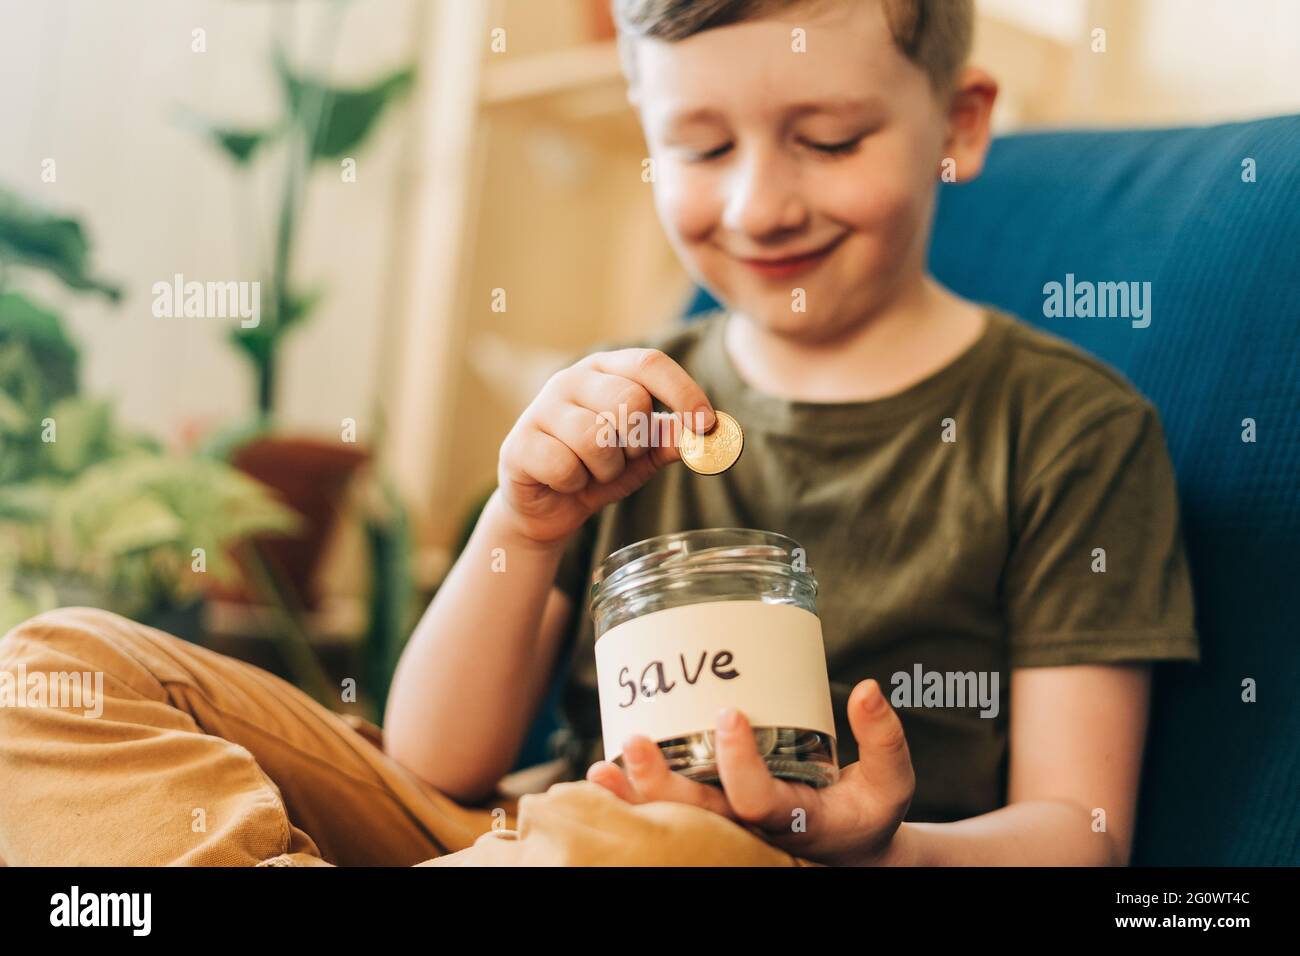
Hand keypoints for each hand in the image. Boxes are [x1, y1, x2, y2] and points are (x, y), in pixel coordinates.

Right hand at [497, 348, 714, 544]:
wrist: (548, 507)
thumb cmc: (598, 469)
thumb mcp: (644, 455)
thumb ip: (672, 439)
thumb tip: (710, 430)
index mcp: (606, 370)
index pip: (650, 363)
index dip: (684, 392)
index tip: (707, 424)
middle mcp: (571, 379)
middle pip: (628, 400)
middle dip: (637, 442)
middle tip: (623, 457)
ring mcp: (540, 408)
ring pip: (597, 438)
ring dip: (606, 469)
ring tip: (593, 472)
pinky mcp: (518, 444)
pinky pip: (565, 467)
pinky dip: (575, 484)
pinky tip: (565, 482)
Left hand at [586, 679, 915, 865]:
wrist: (848, 851)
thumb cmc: (866, 811)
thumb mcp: (890, 782)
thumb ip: (883, 739)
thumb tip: (866, 689)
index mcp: (796, 822)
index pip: (758, 800)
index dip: (740, 762)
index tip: (730, 713)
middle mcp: (753, 833)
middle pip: (700, 818)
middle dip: (664, 785)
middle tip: (640, 742)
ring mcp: (727, 830)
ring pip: (674, 822)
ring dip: (635, 796)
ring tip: (602, 767)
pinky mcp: (710, 821)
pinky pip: (663, 817)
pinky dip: (630, 799)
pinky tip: (599, 775)